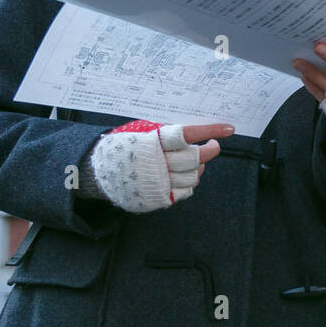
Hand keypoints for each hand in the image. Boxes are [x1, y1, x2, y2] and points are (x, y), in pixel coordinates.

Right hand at [86, 121, 229, 213]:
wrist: (97, 172)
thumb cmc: (122, 146)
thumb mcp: (140, 130)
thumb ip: (164, 130)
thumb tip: (194, 131)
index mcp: (152, 141)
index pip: (186, 134)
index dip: (209, 131)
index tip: (228, 129)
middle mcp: (156, 163)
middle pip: (196, 158)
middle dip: (210, 150)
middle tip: (213, 145)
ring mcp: (158, 183)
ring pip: (194, 176)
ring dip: (200, 167)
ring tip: (195, 160)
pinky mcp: (159, 197)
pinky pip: (186, 191)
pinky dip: (191, 181)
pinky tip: (185, 173)